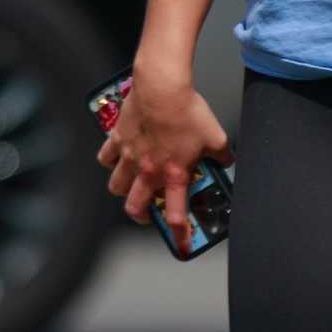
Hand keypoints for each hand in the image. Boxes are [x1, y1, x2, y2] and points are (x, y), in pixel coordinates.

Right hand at [95, 63, 234, 252]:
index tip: (183, 244)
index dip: (179, 235)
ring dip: (122, 189)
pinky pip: (105, 158)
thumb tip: (226, 161)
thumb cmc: (187, 110)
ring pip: (115, 186)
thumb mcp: (216, 136)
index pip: (175, 214)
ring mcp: (129, 157)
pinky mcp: (117, 139)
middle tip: (147, 213)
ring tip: (131, 185)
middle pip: (134, 207)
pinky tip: (117, 156)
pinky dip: (109, 160)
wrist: (162, 87)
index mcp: (173, 174)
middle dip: (141, 215)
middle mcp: (148, 171)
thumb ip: (222, 155)